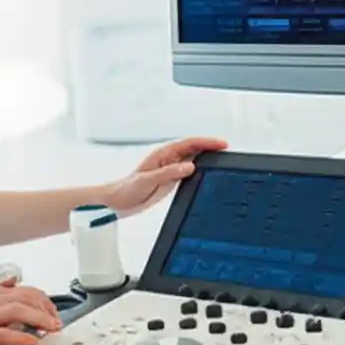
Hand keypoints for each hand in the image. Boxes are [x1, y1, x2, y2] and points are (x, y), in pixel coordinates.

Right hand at [0, 281, 61, 344]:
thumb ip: (2, 295)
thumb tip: (16, 282)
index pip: (26, 290)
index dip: (45, 300)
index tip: (55, 313)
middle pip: (24, 297)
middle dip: (46, 309)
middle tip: (56, 322)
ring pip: (16, 311)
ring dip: (38, 319)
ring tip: (50, 328)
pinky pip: (4, 334)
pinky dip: (21, 336)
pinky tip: (32, 340)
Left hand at [105, 136, 227, 217]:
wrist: (118, 202)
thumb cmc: (127, 189)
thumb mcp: (148, 180)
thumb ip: (168, 173)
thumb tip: (190, 166)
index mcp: (162, 154)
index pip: (188, 143)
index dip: (206, 142)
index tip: (220, 144)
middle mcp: (167, 159)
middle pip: (193, 148)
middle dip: (210, 147)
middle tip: (227, 149)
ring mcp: (169, 169)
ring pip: (192, 158)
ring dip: (206, 157)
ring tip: (222, 159)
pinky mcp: (170, 179)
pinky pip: (188, 171)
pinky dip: (200, 169)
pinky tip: (208, 172)